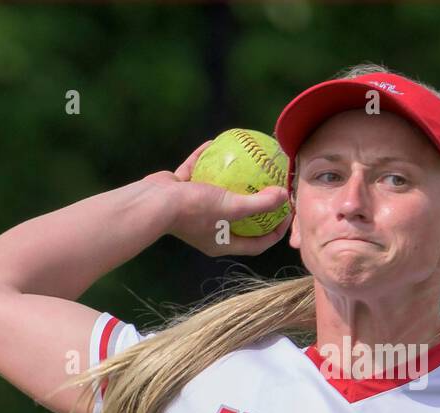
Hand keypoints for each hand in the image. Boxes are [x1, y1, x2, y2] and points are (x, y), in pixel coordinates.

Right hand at [145, 140, 293, 257]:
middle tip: (273, 188)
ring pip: (218, 193)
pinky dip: (207, 160)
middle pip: (240, 219)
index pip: (256, 244)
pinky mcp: (181, 192)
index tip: (287, 215)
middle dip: (257, 205)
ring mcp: (193, 210)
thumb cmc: (193, 210)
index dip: (275, 232)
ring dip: (231, 180)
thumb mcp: (231, 207)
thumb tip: (283, 196)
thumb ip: (258, 203)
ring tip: (248, 164)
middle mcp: (209, 229)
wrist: (152, 203)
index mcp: (222, 242)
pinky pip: (198, 173)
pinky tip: (217, 142)